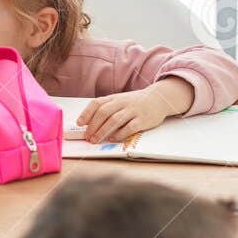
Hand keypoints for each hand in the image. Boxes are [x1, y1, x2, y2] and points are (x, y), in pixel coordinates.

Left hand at [76, 78, 193, 142]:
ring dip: (103, 131)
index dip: (87, 113)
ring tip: (95, 140)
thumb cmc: (135, 103)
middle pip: (104, 112)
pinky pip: (129, 127)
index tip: (79, 123)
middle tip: (87, 136)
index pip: (97, 103)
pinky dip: (119, 134)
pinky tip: (112, 139)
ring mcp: (133, 110)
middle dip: (93, 126)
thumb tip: (89, 124)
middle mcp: (122, 103)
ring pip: (115, 120)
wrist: (158, 98)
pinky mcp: (143, 120)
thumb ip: (107, 110)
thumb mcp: (120, 101)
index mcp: (114, 98)